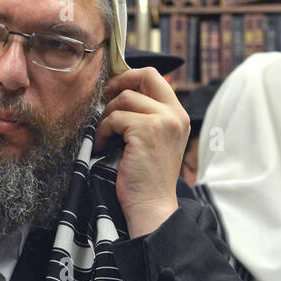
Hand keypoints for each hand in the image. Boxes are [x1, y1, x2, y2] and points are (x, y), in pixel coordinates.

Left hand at [93, 67, 189, 237]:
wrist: (151, 205)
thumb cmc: (147, 179)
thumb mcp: (155, 142)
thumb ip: (147, 118)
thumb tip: (121, 95)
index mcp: (178, 116)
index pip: (156, 78)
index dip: (131, 78)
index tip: (114, 90)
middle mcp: (174, 114)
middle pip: (145, 76)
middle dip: (119, 83)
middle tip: (103, 100)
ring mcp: (162, 121)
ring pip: (124, 99)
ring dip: (106, 116)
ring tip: (104, 136)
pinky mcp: (145, 130)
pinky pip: (114, 118)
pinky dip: (103, 131)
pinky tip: (102, 146)